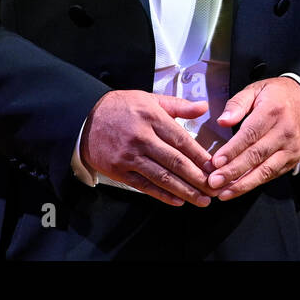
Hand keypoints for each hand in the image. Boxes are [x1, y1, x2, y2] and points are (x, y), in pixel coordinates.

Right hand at [80, 90, 213, 206]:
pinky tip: (178, 201)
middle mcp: (141, 137)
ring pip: (162, 177)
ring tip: (202, 200)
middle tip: (215, 189)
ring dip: (185, 191)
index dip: (201, 157)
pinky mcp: (119, 170)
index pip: (182, 140)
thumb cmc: (120, 108)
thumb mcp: (149, 99)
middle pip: (175, 161)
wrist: (84, 119)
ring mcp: (129, 156)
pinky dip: (162, 195)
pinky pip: (144, 186)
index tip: (215, 167)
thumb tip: (204, 107)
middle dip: (198, 178)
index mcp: (152, 117)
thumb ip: (178, 106)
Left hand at [207, 77, 299, 200]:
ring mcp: (291, 148)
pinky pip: (271, 174)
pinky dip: (254, 183)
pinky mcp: (293, 160)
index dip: (232, 150)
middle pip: (257, 155)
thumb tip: (222, 121)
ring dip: (243, 184)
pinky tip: (238, 189)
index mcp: (273, 111)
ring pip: (265, 170)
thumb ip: (237, 103)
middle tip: (214, 182)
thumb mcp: (256, 89)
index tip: (215, 162)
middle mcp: (285, 132)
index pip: (250, 134)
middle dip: (233, 171)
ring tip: (223, 193)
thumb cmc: (276, 96)